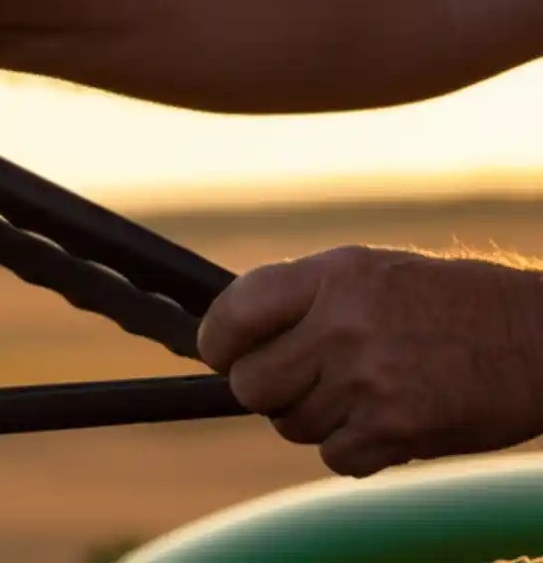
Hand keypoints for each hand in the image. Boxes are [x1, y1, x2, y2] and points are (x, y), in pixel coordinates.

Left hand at [198, 245, 542, 476]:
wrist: (540, 339)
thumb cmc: (449, 303)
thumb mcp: (371, 272)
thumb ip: (301, 299)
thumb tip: (228, 339)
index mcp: (334, 276)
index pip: (234, 313)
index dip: (218, 343)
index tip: (221, 354)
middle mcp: (343, 325)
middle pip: (249, 384)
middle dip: (264, 389)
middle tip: (300, 380)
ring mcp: (367, 380)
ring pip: (289, 425)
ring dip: (315, 418)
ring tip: (363, 390)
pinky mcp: (393, 429)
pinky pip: (332, 457)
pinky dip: (352, 449)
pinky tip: (386, 418)